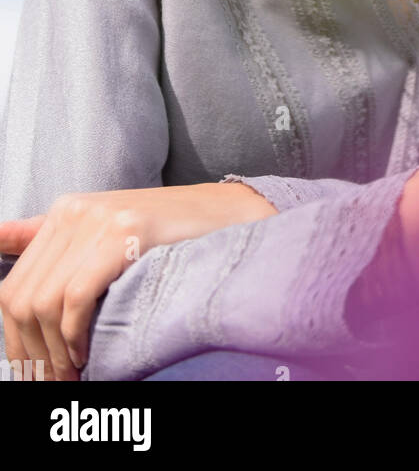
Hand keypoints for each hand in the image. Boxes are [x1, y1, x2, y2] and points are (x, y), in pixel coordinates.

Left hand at [0, 181, 275, 380]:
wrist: (225, 216)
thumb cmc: (164, 235)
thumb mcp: (100, 233)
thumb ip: (47, 238)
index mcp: (62, 212)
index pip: (11, 288)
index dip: (17, 340)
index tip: (34, 371)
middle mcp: (73, 212)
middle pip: (20, 299)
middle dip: (32, 352)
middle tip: (54, 380)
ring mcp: (98, 219)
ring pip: (44, 302)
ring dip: (54, 351)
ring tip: (74, 371)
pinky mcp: (125, 232)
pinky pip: (75, 296)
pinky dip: (74, 334)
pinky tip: (88, 351)